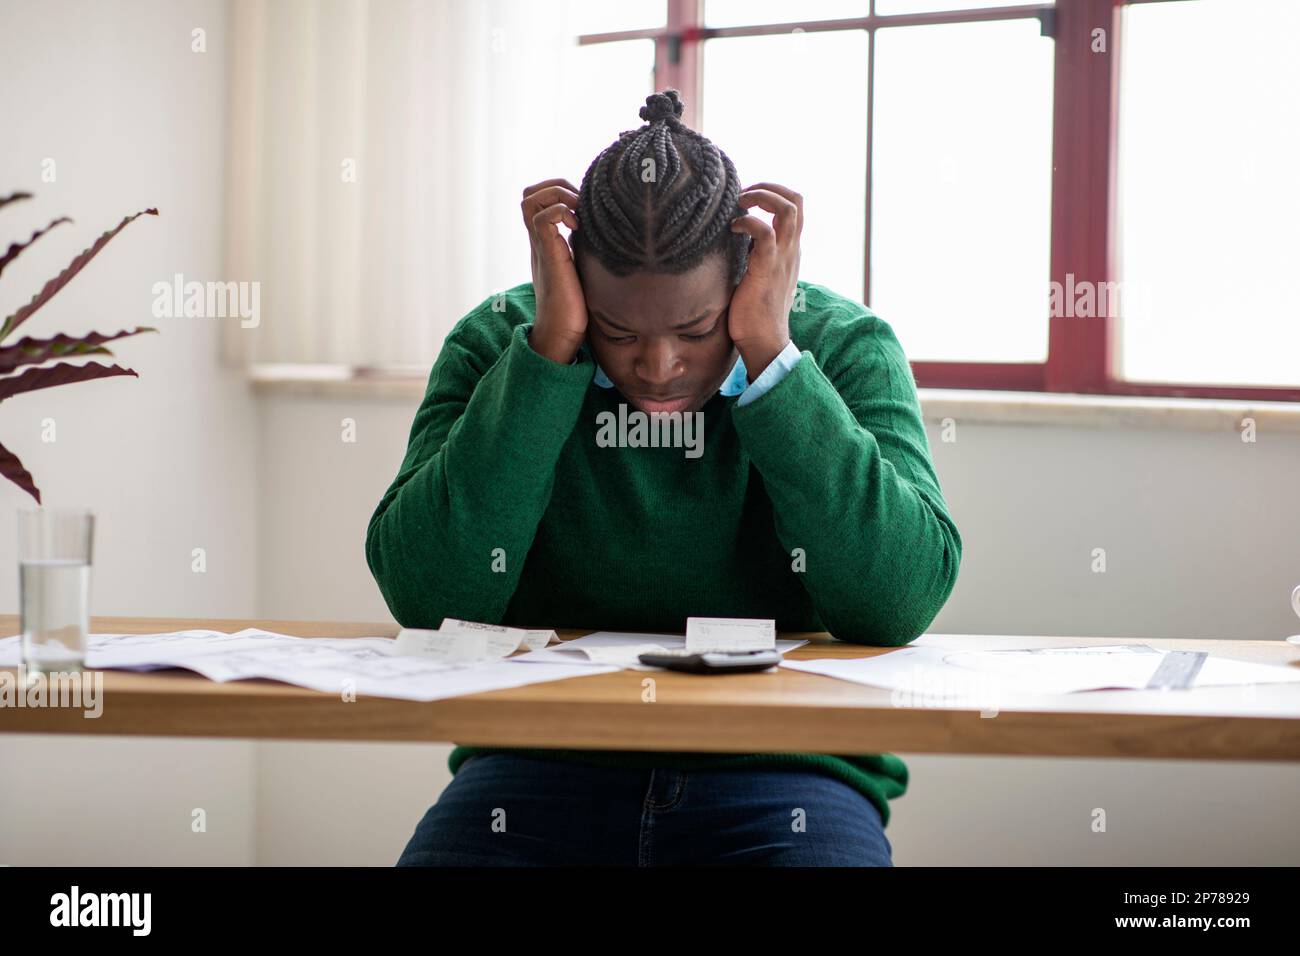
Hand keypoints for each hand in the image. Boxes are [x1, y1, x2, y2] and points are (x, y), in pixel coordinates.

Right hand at [521, 178, 586, 363]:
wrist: (562, 334)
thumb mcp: (583, 271)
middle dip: (556, 186)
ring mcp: (541, 247)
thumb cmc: (577, 308)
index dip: (559, 191)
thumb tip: (614, 239)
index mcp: (547, 242)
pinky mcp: (549, 256)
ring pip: (531, 199)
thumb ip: (588, 252)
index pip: (539, 200)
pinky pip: (543, 220)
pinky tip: (578, 227)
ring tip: (578, 213)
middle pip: (530, 193)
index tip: (583, 204)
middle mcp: (540, 240)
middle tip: (580, 203)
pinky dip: (561, 213)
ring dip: (557, 195)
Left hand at [727, 183, 802, 381]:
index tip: (747, 199)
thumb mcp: (757, 275)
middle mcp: (791, 250)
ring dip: (761, 197)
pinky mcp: (766, 269)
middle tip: (742, 195)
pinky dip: (748, 222)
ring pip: (787, 209)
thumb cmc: (754, 312)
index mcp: (790, 250)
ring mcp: (782, 258)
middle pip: (796, 200)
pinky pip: (764, 233)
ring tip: (738, 205)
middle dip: (768, 187)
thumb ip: (753, 256)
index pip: (794, 207)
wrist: (763, 342)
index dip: (772, 193)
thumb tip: (732, 238)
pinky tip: (732, 229)